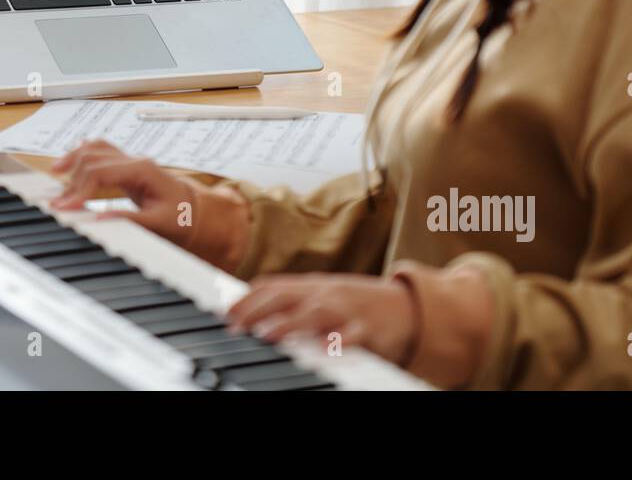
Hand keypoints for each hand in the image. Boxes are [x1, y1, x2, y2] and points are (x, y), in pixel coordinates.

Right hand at [51, 139, 247, 269]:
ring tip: (55, 173)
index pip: (101, 173)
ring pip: (95, 149)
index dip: (79, 190)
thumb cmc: (181, 217)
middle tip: (58, 203)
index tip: (63, 207)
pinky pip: (101, 152)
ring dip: (74, 160)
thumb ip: (129, 221)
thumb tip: (98, 220)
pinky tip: (70, 159)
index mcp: (143, 170)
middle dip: (72, 180)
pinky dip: (83, 154)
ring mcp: (130, 160)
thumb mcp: (159, 224)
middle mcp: (135, 160)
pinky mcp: (127, 167)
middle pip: (93, 160)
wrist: (196, 211)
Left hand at [225, 273, 418, 365]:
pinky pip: (352, 334)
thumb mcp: (322, 296)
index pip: (273, 285)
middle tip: (235, 326)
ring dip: (289, 323)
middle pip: (286, 295)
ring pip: (314, 312)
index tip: (225, 313)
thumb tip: (250, 304)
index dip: (246, 298)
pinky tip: (323, 347)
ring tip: (267, 335)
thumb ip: (292, 299)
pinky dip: (338, 340)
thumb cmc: (357, 304)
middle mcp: (325, 293)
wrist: (406, 307)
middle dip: (257, 309)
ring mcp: (346, 309)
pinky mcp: (368, 329)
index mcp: (312, 286)